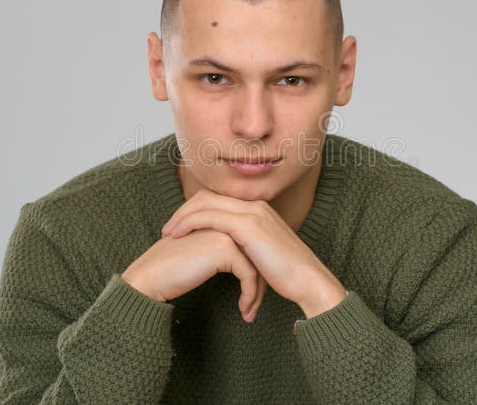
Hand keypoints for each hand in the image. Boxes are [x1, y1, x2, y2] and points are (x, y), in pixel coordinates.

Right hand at [121, 228, 266, 321]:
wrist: (149, 278)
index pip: (249, 246)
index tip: (252, 296)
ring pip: (256, 264)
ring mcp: (225, 232)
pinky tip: (243, 311)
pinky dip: (249, 295)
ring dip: (256, 293)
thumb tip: (246, 266)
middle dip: (260, 284)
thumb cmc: (170, 270)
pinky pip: (249, 274)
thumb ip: (219, 251)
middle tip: (254, 308)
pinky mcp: (224, 248)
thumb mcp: (200, 254)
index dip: (254, 271)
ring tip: (250, 313)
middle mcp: (224, 221)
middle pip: (256, 254)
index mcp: (218, 220)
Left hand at [161, 188, 346, 317]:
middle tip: (167, 230)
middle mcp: (254, 205)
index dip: (195, 210)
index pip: (217, 199)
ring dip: (182, 217)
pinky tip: (178, 235)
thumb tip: (228, 254)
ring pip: (205, 204)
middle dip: (184, 211)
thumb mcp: (262, 255)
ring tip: (168, 234)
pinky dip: (190, 223)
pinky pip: (210, 216)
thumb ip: (246, 247)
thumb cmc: (287, 274)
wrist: (309, 280)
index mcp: (257, 209)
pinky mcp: (249, 225)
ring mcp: (252, 212)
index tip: (179, 228)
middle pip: (208, 196)